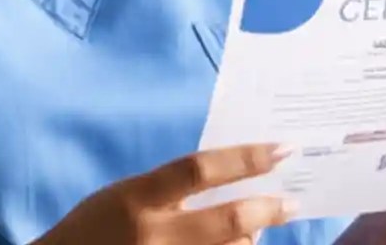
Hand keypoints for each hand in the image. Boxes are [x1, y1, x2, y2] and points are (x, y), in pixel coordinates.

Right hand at [33, 143, 298, 244]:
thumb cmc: (93, 231)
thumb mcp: (123, 197)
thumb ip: (168, 190)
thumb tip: (230, 184)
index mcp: (136, 198)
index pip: (199, 170)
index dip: (245, 158)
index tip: (283, 149)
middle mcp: (153, 236)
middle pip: (227, 220)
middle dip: (267, 209)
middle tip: (292, 203)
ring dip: (250, 241)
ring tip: (256, 229)